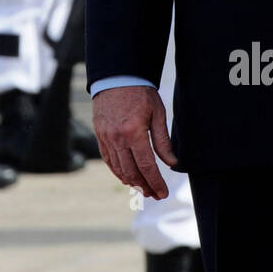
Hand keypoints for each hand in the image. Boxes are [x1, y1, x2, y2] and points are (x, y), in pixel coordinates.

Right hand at [92, 85, 175, 199]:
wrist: (117, 76)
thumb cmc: (140, 93)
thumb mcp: (158, 114)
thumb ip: (163, 141)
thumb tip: (172, 163)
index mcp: (134, 133)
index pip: (146, 166)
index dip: (155, 182)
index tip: (162, 193)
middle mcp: (118, 138)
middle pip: (131, 172)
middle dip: (144, 186)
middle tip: (155, 195)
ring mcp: (106, 137)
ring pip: (118, 168)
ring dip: (131, 182)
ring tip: (143, 189)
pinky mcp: (100, 135)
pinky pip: (108, 159)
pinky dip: (117, 171)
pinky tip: (126, 177)